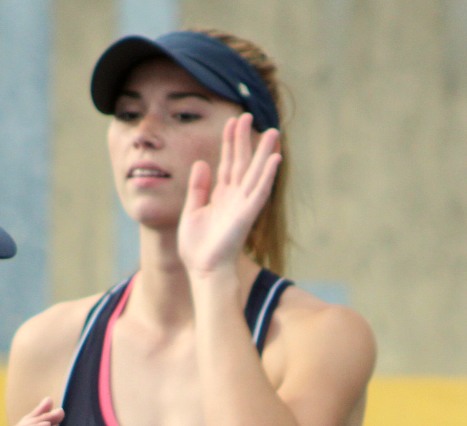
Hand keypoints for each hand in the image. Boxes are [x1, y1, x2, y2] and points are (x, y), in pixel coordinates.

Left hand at [176, 113, 281, 277]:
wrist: (202, 269)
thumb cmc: (197, 246)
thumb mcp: (192, 211)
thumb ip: (198, 188)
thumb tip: (201, 163)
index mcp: (221, 195)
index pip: (228, 162)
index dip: (230, 141)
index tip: (233, 121)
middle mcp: (235, 197)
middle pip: (243, 162)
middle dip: (245, 139)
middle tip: (249, 115)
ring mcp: (243, 205)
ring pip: (255, 173)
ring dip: (264, 152)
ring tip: (272, 132)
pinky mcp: (247, 215)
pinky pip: (260, 191)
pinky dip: (267, 175)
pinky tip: (274, 159)